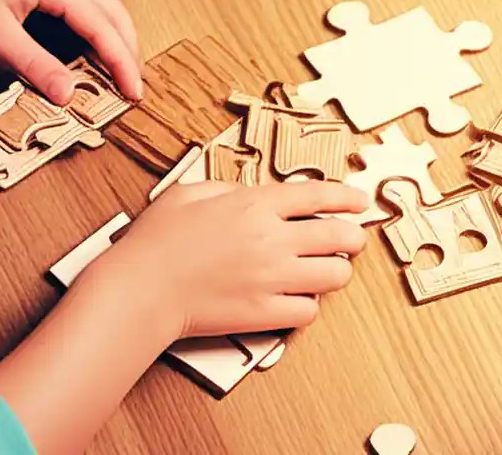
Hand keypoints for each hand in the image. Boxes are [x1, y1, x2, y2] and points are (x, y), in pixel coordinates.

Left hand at [0, 0, 141, 103]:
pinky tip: (89, 35)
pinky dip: (95, 18)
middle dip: (127, 48)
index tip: (133, 92)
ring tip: (119, 63)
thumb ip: (36, 66)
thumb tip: (67, 94)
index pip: (104, 28)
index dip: (122, 63)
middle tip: (132, 82)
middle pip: (113, 10)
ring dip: (114, 31)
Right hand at [105, 180, 368, 338]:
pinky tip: (298, 297)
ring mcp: (271, 278)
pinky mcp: (264, 313)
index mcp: (255, 205)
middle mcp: (272, 240)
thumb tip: (249, 192)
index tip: (360, 202)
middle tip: (352, 239)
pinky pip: (309, 310)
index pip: (321, 195)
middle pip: (340, 236)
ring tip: (327, 269)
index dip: (348, 198)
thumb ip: (228, 189)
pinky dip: (309, 304)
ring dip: (336, 271)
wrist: (141, 290)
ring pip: (335, 275)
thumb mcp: (190, 192)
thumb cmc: (157, 242)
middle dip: (354, 237)